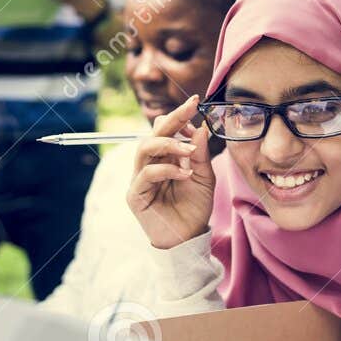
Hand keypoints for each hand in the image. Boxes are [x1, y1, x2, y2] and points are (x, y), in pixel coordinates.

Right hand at [128, 95, 214, 248]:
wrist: (188, 238)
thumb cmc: (194, 208)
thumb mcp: (204, 178)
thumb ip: (201, 155)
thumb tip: (200, 127)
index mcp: (164, 157)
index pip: (166, 129)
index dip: (178, 115)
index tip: (195, 101)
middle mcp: (149, 164)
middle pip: (152, 133)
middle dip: (172, 119)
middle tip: (190, 109)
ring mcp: (140, 179)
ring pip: (144, 149)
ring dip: (168, 144)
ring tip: (189, 149)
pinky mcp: (135, 195)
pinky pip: (147, 174)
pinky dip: (167, 170)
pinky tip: (185, 174)